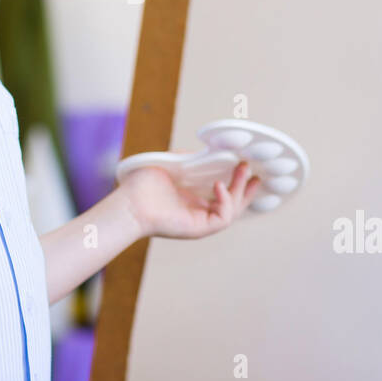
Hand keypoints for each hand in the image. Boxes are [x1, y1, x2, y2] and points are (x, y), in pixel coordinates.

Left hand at [119, 160, 259, 238]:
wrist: (129, 203)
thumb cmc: (142, 185)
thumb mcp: (172, 164)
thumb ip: (190, 159)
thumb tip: (208, 152)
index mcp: (193, 199)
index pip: (222, 193)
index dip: (237, 182)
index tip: (246, 165)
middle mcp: (199, 211)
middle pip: (234, 203)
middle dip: (246, 187)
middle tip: (252, 168)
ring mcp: (200, 221)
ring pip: (233, 210)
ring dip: (240, 189)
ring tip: (242, 170)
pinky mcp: (199, 229)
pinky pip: (223, 218)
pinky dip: (226, 201)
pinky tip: (219, 185)